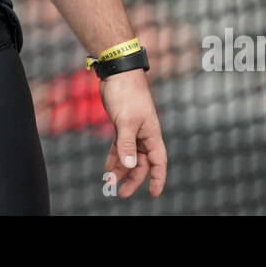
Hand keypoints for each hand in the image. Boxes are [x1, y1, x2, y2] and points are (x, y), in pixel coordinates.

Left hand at [99, 68, 166, 198]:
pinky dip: (114, 158)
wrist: (118, 73)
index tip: (153, 193)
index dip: (157, 178)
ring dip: (120, 170)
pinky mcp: (121, 125)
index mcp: (152, 134)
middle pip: (141, 163)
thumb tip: (129, 166)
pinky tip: (107, 168)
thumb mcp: (126, 121)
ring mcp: (132, 130)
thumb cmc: (127, 94)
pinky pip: (119, 147)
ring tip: (109, 184)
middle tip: (122, 194)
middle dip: (133, 179)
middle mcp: (144, 135)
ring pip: (128, 156)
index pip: (158, 162)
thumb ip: (127, 144)